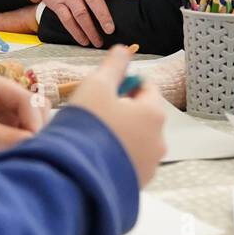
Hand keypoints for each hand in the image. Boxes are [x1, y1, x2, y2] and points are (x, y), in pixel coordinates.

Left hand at [0, 71, 48, 157]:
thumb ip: (5, 137)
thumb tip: (32, 140)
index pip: (26, 99)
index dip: (34, 121)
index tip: (32, 142)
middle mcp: (4, 85)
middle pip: (36, 104)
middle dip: (34, 126)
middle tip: (26, 145)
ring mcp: (11, 98)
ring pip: (38, 113)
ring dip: (33, 130)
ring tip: (18, 144)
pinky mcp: (15, 110)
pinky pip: (33, 120)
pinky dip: (29, 133)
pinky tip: (18, 142)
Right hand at [24, 0, 140, 46]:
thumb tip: (130, 1)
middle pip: (94, 1)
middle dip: (103, 16)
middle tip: (110, 30)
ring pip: (80, 14)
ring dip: (90, 30)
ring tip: (98, 42)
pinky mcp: (57, 3)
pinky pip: (67, 20)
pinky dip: (76, 32)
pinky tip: (83, 41)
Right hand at [67, 45, 163, 186]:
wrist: (75, 175)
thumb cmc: (87, 127)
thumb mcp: (96, 86)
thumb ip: (114, 65)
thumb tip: (123, 51)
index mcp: (154, 113)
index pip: (146, 87)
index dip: (124, 84)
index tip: (104, 89)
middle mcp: (159, 140)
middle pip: (142, 115)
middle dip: (122, 110)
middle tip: (95, 113)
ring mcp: (150, 165)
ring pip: (136, 139)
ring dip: (120, 134)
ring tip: (93, 137)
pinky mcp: (137, 183)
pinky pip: (129, 162)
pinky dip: (117, 156)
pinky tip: (96, 155)